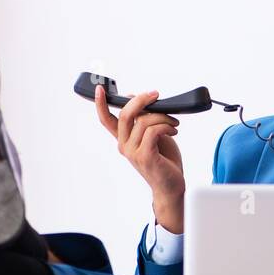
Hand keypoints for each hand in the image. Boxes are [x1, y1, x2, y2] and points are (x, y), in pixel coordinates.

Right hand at [94, 86, 185, 231]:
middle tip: (156, 94)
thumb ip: (144, 120)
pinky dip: (165, 127)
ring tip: (174, 124)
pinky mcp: (145, 156)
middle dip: (141, 100)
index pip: (106, 120)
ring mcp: (133, 152)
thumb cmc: (164, 161)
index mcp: (124, 139)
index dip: (101, 104)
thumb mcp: (154, 135)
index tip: (99, 88)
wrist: (171, 186)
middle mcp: (124, 145)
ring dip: (163, 117)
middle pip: (125, 114)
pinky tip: (173, 131)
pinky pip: (153, 131)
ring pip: (143, 121)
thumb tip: (138, 99)